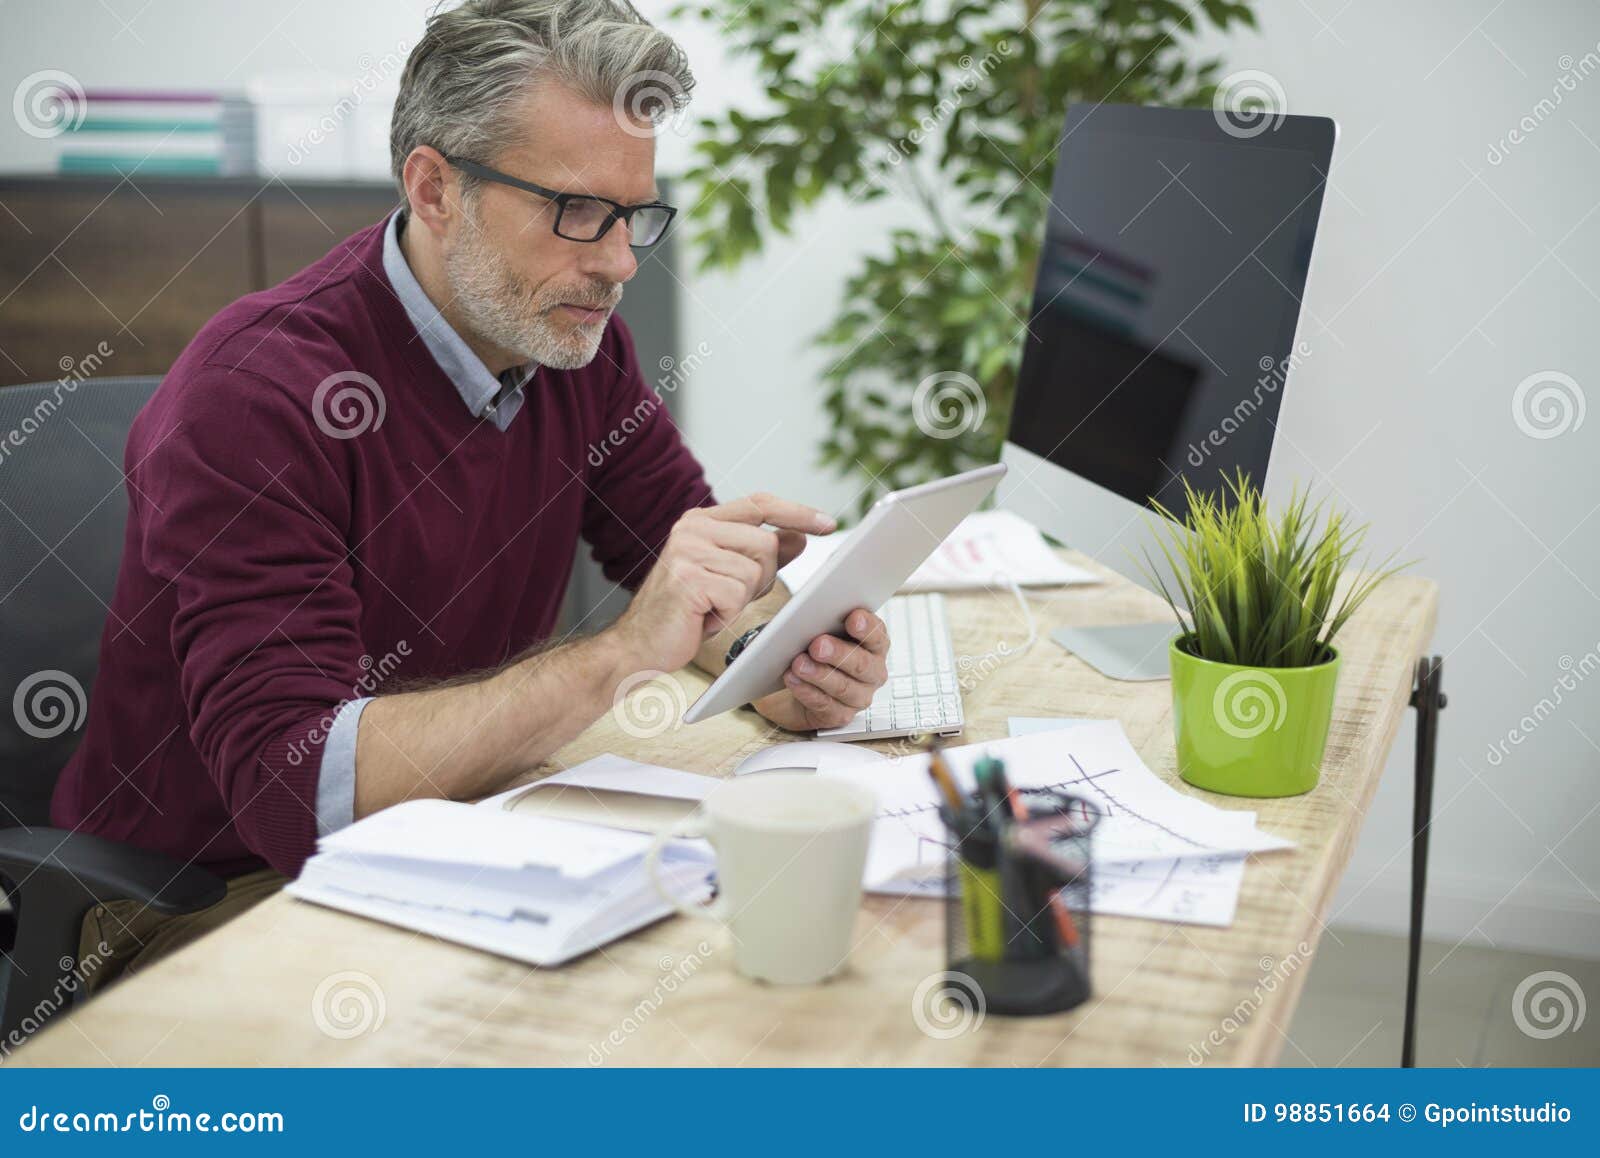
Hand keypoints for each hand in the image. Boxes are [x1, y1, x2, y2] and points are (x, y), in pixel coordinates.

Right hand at [610, 493, 834, 673]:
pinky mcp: (688, 578)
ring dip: (741, 600)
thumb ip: (762, 556)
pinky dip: (726, 615)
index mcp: (702, 521)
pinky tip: (703, 619)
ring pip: (755, 571)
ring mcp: (687, 550)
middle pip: (766, 543)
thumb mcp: (730, 579)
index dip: (796, 513)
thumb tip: (799, 537)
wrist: (639, 645)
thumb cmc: (686, 614)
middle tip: (728, 598)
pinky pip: (737, 594)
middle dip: (762, 578)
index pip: (760, 503)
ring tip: (711, 609)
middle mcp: (693, 528)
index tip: (828, 523)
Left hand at [752, 609, 888, 730]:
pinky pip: (824, 704)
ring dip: (819, 674)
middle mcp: (873, 672)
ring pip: (843, 687)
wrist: (795, 687)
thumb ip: (823, 620)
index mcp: (874, 646)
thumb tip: (812, 613)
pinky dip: (806, 691)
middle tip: (818, 645)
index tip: (853, 618)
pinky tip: (793, 679)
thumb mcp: (820, 630)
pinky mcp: (840, 715)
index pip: (877, 635)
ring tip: (799, 663)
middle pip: (862, 664)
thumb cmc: (813, 651)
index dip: (866, 626)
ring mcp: (859, 697)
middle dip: (839, 653)